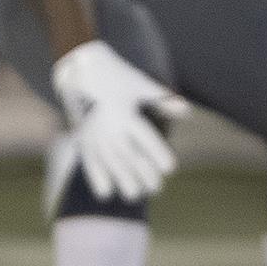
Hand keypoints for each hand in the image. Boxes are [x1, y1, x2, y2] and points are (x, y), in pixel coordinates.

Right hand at [50, 40, 185, 203]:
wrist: (79, 71)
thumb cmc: (118, 78)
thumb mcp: (141, 85)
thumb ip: (163, 100)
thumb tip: (187, 112)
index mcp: (126, 113)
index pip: (146, 139)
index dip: (159, 155)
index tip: (170, 168)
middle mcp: (109, 127)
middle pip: (130, 157)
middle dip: (144, 175)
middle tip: (156, 187)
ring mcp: (94, 136)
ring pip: (110, 165)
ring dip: (124, 182)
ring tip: (136, 194)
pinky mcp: (83, 140)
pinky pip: (88, 164)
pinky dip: (97, 179)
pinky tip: (108, 193)